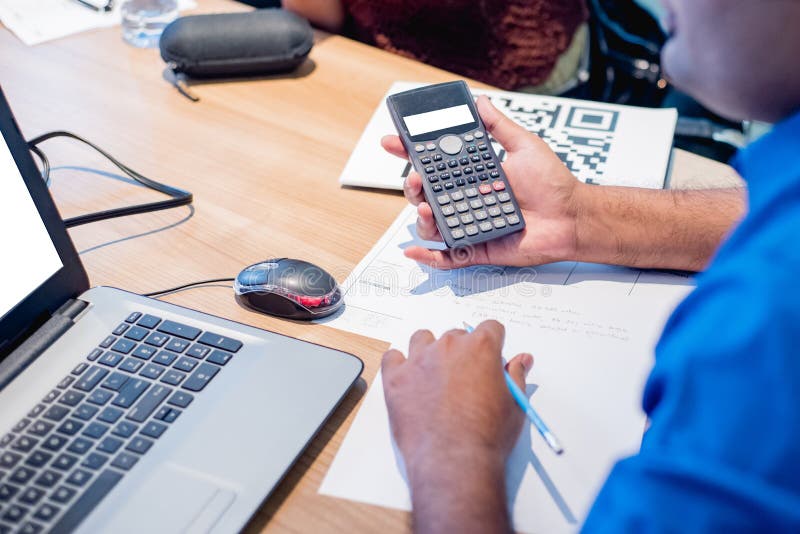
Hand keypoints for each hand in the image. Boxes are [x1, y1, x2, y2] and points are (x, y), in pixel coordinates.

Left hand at [381, 321, 532, 482]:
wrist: (454, 461)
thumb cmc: (487, 436)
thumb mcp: (514, 405)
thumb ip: (516, 375)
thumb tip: (523, 359)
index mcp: (481, 348)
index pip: (490, 328)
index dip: (493, 344)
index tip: (490, 360)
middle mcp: (448, 346)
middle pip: (456, 335)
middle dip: (462, 352)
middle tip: (464, 380)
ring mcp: (419, 360)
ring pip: (422, 339)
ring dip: (429, 352)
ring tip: (435, 378)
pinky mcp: (396, 378)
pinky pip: (392, 357)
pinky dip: (399, 365)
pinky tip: (409, 381)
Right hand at [382, 95, 582, 268]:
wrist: (572, 217)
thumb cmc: (554, 185)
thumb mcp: (524, 146)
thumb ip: (498, 125)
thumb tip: (480, 101)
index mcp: (473, 176)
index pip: (435, 164)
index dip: (412, 154)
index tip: (394, 142)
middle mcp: (466, 200)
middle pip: (426, 194)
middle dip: (412, 185)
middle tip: (416, 178)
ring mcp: (469, 225)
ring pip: (432, 224)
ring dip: (421, 216)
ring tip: (427, 206)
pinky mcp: (476, 249)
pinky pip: (446, 257)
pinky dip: (427, 257)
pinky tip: (414, 251)